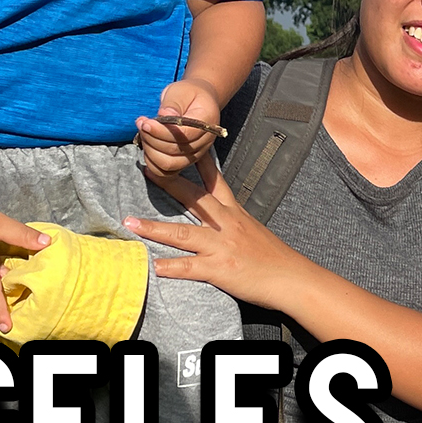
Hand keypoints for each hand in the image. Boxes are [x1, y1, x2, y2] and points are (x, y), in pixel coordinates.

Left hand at [129, 152, 314, 309]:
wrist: (291, 278)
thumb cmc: (273, 257)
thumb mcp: (252, 230)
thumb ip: (231, 222)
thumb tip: (215, 217)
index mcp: (234, 212)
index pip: (214, 179)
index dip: (198, 160)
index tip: (181, 144)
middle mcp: (226, 224)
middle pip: (193, 198)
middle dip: (168, 182)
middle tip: (147, 167)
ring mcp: (221, 246)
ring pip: (182, 233)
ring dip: (153, 227)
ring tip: (130, 222)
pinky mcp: (219, 269)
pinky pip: (189, 267)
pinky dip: (170, 267)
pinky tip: (153, 267)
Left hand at [136, 78, 222, 173]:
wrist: (198, 101)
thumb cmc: (188, 94)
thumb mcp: (180, 91)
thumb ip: (173, 103)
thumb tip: (164, 116)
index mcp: (207, 122)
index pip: (185, 134)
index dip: (162, 131)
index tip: (145, 122)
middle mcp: (205, 142)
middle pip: (175, 151)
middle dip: (152, 139)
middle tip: (142, 124)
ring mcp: (196, 154)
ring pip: (169, 165)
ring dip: (150, 151)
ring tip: (143, 134)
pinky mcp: (185, 161)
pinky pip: (167, 172)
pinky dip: (152, 163)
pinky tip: (146, 148)